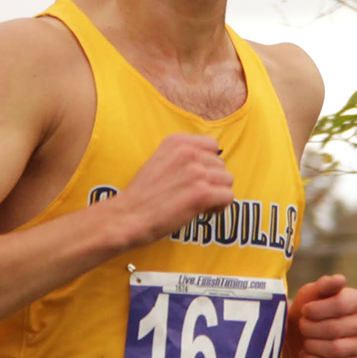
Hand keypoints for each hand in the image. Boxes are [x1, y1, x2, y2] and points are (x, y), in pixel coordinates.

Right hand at [115, 135, 234, 245]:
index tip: (197, 177)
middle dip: (212, 181)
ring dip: (217, 194)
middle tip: (195, 195)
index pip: (212, 145)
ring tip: (199, 204)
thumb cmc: (142, 195)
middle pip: (221, 165)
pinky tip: (203, 211)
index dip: (209, 163)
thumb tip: (210, 165)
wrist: (128, 216)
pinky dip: (220, 207)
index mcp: (176, 142)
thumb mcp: (159, 161)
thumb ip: (182, 158)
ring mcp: (196, 172)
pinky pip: (228, 197)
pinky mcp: (202, 193)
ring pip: (227, 181)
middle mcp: (188, 153)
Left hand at [285, 275, 356, 357]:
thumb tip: (340, 279)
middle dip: (311, 329)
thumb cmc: (307, 309)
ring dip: (312, 345)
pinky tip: (308, 355)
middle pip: (336, 329)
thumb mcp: (310, 292)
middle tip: (303, 326)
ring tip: (305, 340)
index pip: (340, 305)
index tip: (305, 310)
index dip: (317, 310)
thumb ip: (324, 285)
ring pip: (336, 350)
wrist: (297, 333)